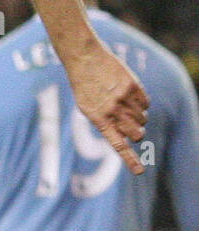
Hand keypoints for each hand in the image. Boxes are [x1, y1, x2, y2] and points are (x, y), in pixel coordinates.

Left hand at [67, 42, 149, 173]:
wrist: (84, 58)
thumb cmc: (84, 85)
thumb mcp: (87, 106)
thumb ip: (106, 122)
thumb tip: (126, 136)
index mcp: (97, 118)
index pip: (117, 144)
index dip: (130, 160)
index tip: (140, 172)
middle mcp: (112, 111)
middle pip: (137, 134)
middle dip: (138, 134)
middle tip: (133, 128)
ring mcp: (123, 99)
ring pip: (143, 119)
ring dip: (138, 116)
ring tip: (124, 104)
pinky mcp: (133, 87)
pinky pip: (146, 103)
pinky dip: (141, 103)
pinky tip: (129, 94)